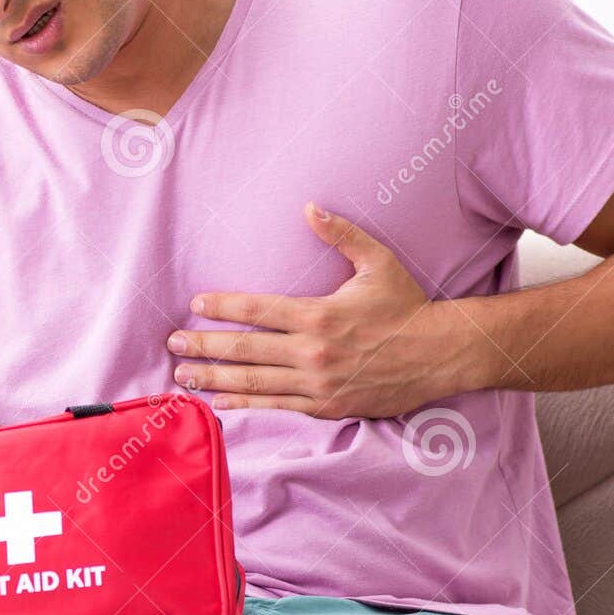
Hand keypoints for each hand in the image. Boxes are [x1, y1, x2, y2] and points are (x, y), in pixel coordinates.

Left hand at [166, 202, 474, 417]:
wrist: (441, 355)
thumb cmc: (406, 306)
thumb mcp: (378, 262)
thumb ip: (341, 235)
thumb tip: (310, 206)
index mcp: (318, 313)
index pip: (256, 308)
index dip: (221, 306)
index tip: (195, 304)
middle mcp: (312, 351)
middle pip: (245, 349)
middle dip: (204, 346)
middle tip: (173, 344)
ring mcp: (318, 382)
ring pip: (254, 382)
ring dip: (214, 378)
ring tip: (182, 375)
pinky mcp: (326, 406)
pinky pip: (276, 407)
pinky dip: (244, 405)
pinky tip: (218, 402)